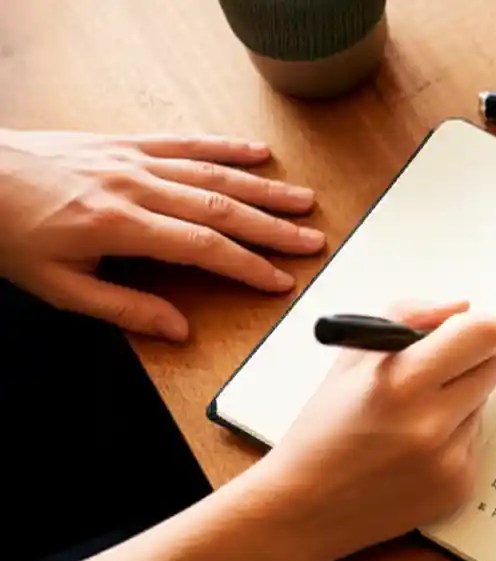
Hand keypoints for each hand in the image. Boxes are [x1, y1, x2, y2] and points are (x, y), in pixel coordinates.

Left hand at [0, 128, 323, 340]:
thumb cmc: (11, 232)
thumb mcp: (60, 287)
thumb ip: (124, 309)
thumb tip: (176, 330)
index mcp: (121, 225)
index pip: (203, 247)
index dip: (248, 266)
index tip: (280, 280)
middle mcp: (136, 187)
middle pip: (220, 208)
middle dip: (272, 228)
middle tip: (312, 241)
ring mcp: (135, 160)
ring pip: (213, 174)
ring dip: (263, 189)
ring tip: (303, 202)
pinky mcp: (126, 143)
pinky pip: (185, 143)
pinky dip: (225, 148)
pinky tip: (257, 154)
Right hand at [248, 300, 495, 560]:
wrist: (304, 508)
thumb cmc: (325, 427)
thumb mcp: (352, 357)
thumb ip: (410, 317)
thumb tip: (463, 308)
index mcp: (399, 380)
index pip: (482, 334)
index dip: (473, 329)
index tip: (459, 336)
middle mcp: (429, 423)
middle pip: (494, 366)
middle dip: (469, 363)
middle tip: (435, 375)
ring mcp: (448, 460)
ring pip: (485, 405)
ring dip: (459, 404)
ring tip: (411, 421)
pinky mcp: (458, 488)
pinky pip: (477, 443)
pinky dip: (453, 441)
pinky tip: (414, 453)